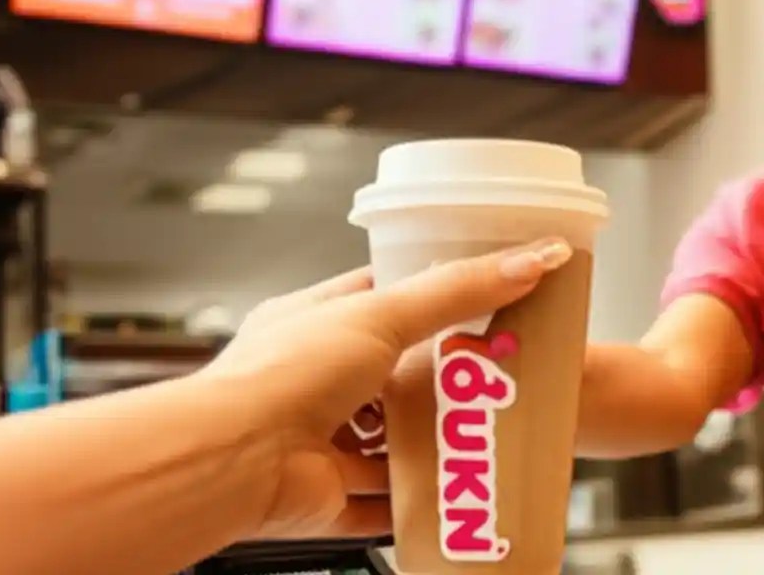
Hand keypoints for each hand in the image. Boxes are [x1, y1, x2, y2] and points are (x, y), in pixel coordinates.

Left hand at [196, 238, 572, 540]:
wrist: (233, 461)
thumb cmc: (280, 376)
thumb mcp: (382, 314)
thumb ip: (458, 290)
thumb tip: (530, 259)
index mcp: (313, 323)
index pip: (377, 299)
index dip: (427, 297)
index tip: (478, 299)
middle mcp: (310, 381)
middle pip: (390, 376)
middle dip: (437, 381)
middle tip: (492, 378)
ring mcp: (316, 440)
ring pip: (384, 442)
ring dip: (426, 444)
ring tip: (481, 437)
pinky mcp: (323, 495)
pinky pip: (376, 503)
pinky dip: (410, 505)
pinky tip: (446, 500)